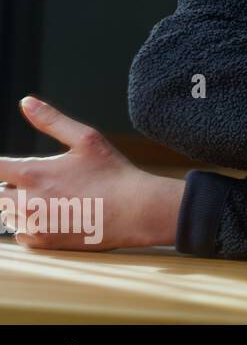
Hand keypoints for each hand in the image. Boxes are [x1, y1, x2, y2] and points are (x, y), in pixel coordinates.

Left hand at [0, 96, 184, 249]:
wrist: (136, 211)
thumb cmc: (114, 173)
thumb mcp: (87, 139)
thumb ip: (52, 120)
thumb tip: (26, 102)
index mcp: (33, 173)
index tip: (7, 166)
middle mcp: (25, 202)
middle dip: (11, 185)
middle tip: (41, 181)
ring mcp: (33, 224)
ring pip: (7, 214)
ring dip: (18, 205)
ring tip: (50, 198)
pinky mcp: (42, 242)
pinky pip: (19, 233)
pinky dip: (29, 224)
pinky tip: (54, 215)